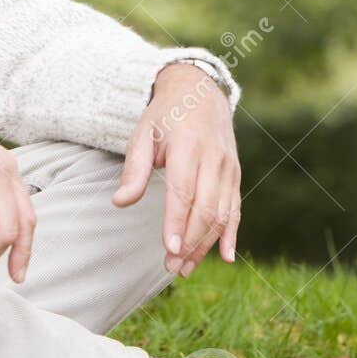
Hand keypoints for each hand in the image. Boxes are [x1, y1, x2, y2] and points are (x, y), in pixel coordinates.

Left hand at [112, 62, 240, 276]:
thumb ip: (134, 170)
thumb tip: (120, 202)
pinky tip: (226, 257)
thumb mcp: (142, 134)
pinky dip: (231, 234)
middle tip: (171, 267)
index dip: (177, 222)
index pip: (183, 191)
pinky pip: (236, 208)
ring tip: (186, 268)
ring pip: (222, 213)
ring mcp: (227, 167)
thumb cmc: (165, 116)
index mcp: (187, 146)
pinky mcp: (235, 174)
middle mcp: (212, 158)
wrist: (199, 90)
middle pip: (205, 208)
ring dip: (206, 244)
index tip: (169, 248)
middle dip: (189, 242)